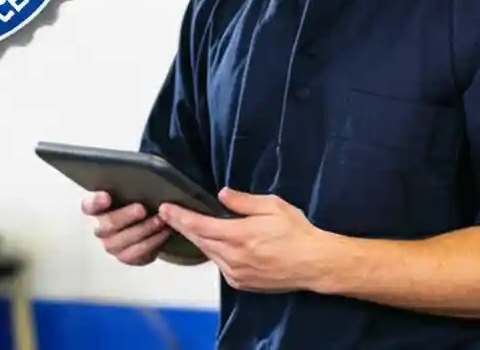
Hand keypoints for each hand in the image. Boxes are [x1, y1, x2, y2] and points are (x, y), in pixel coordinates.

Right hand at [81, 191, 170, 265]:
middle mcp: (101, 227)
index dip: (96, 202)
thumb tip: (140, 179)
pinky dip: (151, 243)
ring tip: (159, 221)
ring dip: (143, 230)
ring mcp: (112, 244)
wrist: (153, 224)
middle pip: (107, 224)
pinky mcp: (125, 257)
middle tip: (142, 209)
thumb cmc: (142, 203)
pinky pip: (134, 254)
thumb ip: (131, 186)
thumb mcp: (135, 191)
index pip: (89, 205)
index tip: (107, 197)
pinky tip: (162, 233)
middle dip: (125, 216)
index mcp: (98, 208)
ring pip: (121, 241)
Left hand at [159, 187, 335, 291]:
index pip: (199, 226)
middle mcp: (233, 257)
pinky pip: (220, 265)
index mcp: (239, 236)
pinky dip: (213, 252)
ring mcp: (236, 273)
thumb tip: (222, 195)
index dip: (179, 217)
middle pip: (198, 240)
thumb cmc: (297, 233)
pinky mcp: (241, 283)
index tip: (165, 208)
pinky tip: (213, 243)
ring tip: (187, 225)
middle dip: (182, 226)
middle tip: (167, 214)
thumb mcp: (272, 206)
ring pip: (208, 253)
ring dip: (197, 239)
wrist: (314, 264)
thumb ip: (243, 201)